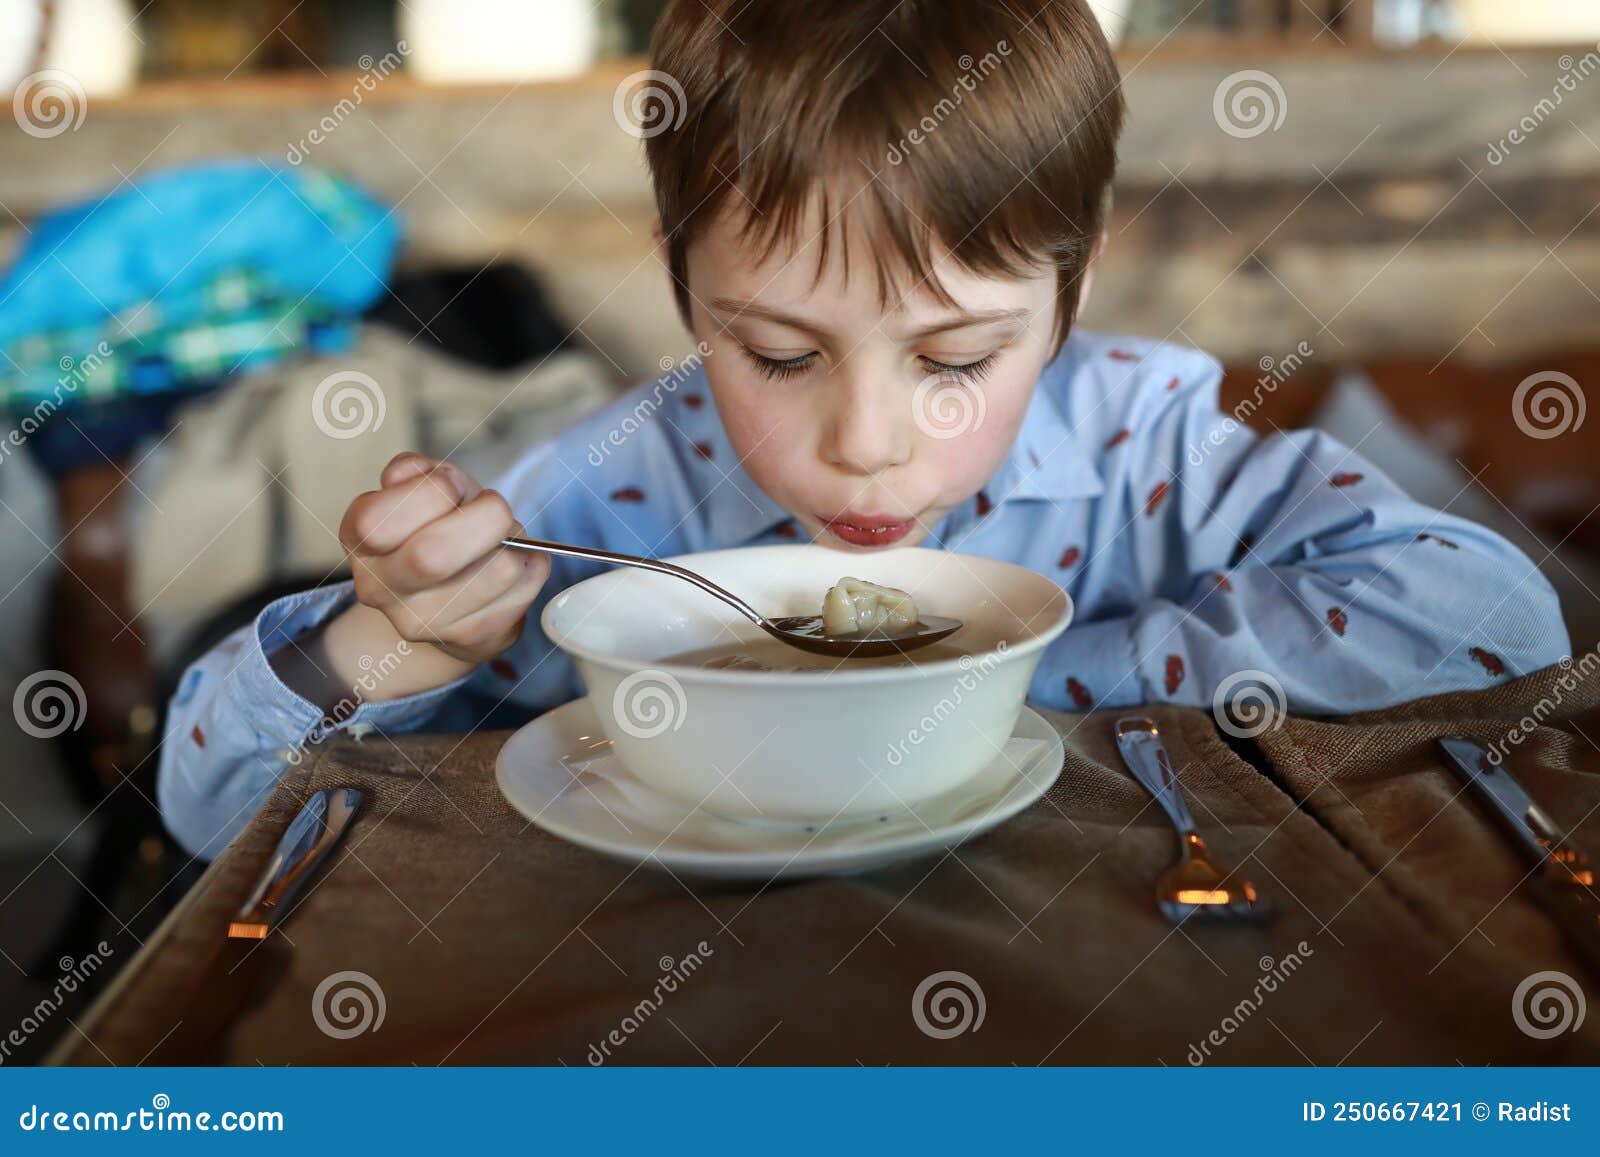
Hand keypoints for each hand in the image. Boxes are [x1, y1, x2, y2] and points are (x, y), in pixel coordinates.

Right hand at [338, 452, 550, 665]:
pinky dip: (531, 565)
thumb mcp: (421, 487)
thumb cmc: (436, 527)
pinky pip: (523, 589)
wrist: (449, 598)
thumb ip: (418, 471)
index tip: (452, 485)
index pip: (376, 522)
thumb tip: (419, 475)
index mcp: (360, 541)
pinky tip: (512, 564)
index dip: (428, 492)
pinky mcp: (471, 638)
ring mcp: (424, 622)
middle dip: (485, 517)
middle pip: (433, 557)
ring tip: (502, 540)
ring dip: (515, 543)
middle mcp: (381, 588)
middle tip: (495, 508)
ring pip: (496, 570)